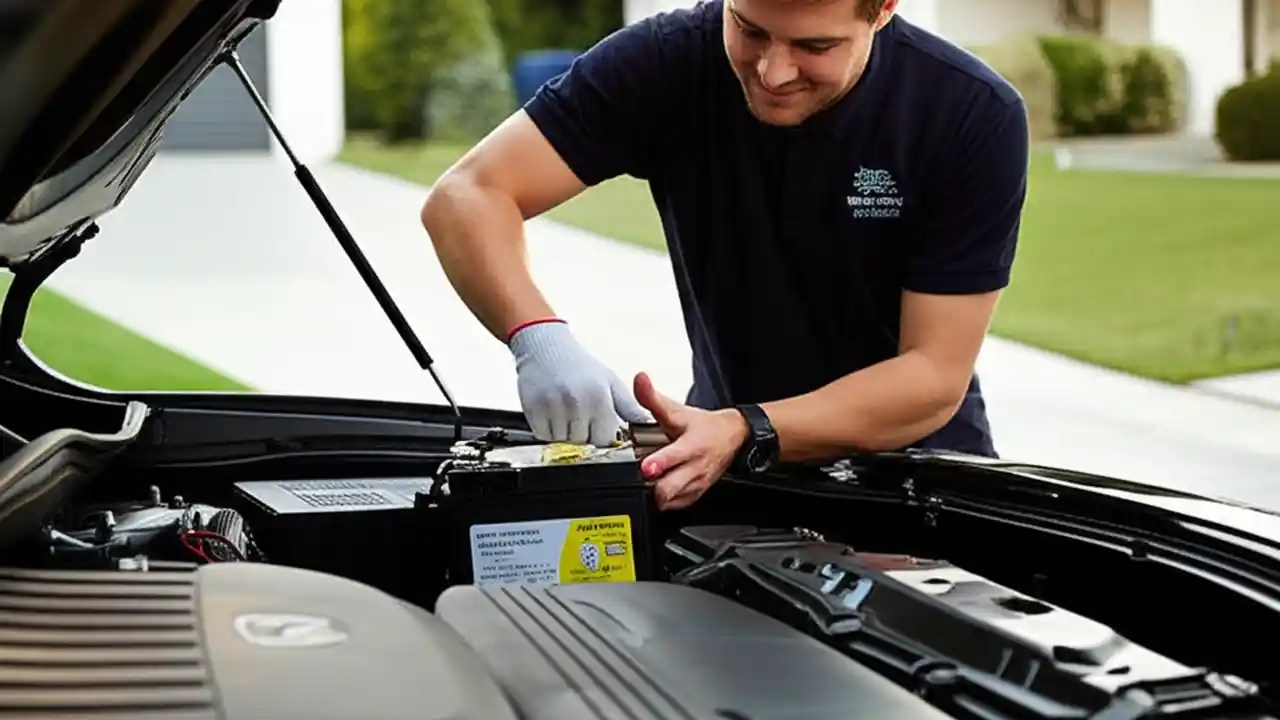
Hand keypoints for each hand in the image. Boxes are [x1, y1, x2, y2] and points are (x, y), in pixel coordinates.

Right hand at [508, 321, 650, 445]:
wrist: (546, 346)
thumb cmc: (579, 366)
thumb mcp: (610, 381)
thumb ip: (629, 406)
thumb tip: (645, 423)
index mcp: (599, 397)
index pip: (604, 438)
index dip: (600, 434)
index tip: (596, 424)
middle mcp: (576, 402)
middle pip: (582, 441)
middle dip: (581, 432)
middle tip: (577, 412)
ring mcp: (553, 406)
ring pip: (562, 440)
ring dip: (563, 431)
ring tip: (563, 409)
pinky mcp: (533, 408)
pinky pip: (543, 435)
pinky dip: (546, 428)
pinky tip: (550, 411)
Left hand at [632, 372, 748, 509]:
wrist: (735, 437)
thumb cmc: (704, 426)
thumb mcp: (677, 410)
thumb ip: (652, 397)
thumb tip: (639, 379)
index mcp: (690, 445)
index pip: (674, 456)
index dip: (659, 463)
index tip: (647, 467)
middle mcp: (695, 467)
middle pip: (670, 488)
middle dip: (652, 485)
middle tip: (642, 479)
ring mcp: (697, 483)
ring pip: (673, 500)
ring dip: (657, 494)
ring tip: (650, 482)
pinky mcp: (697, 494)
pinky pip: (677, 506)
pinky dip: (666, 501)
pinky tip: (661, 489)